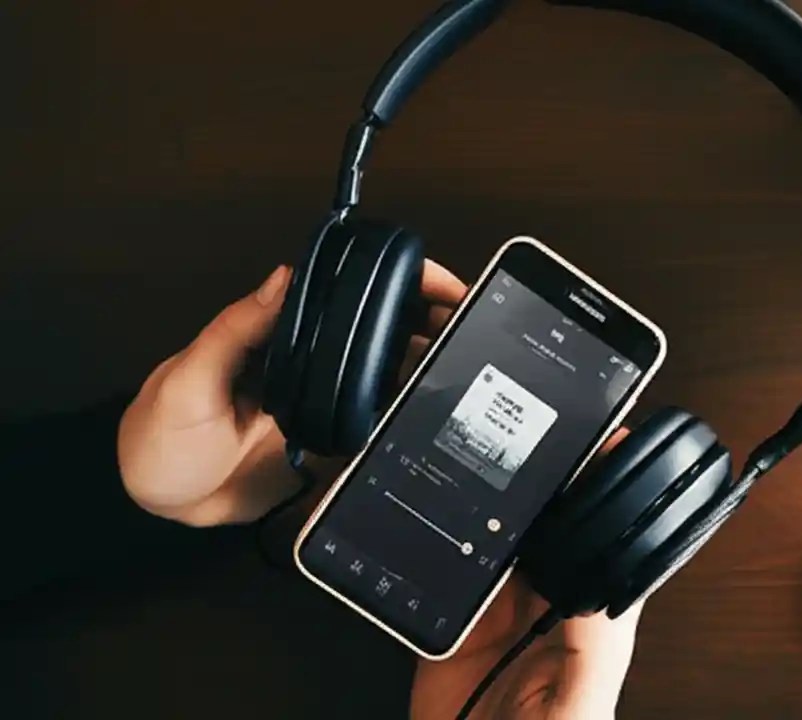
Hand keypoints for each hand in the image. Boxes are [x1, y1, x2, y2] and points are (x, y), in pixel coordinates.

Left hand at [118, 261, 466, 525]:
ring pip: (382, 375)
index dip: (388, 282)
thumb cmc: (158, 438)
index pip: (339, 294)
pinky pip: (372, 425)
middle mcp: (302, 362)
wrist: (158, 506)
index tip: (432, 281)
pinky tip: (429, 412)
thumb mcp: (187, 380)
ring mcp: (318, 402)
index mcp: (271, 335)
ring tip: (464, 364)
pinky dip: (403, 417)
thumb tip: (280, 279)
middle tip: (467, 325)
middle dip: (424, 322)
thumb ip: (234, 331)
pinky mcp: (325, 443)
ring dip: (422, 367)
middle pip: (373, 332)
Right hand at [411, 429, 641, 719]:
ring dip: (484, 502)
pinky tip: (422, 507)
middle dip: (540, 480)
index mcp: (591, 620)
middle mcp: (547, 607)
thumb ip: (593, 647)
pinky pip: (439, 571)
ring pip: (495, 535)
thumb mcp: (577, 709)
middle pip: (547, 525)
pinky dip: (429, 541)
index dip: (607, 484)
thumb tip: (597, 576)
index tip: (600, 429)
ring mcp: (495, 614)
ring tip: (471, 449)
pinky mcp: (449, 627)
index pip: (606, 535)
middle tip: (525, 426)